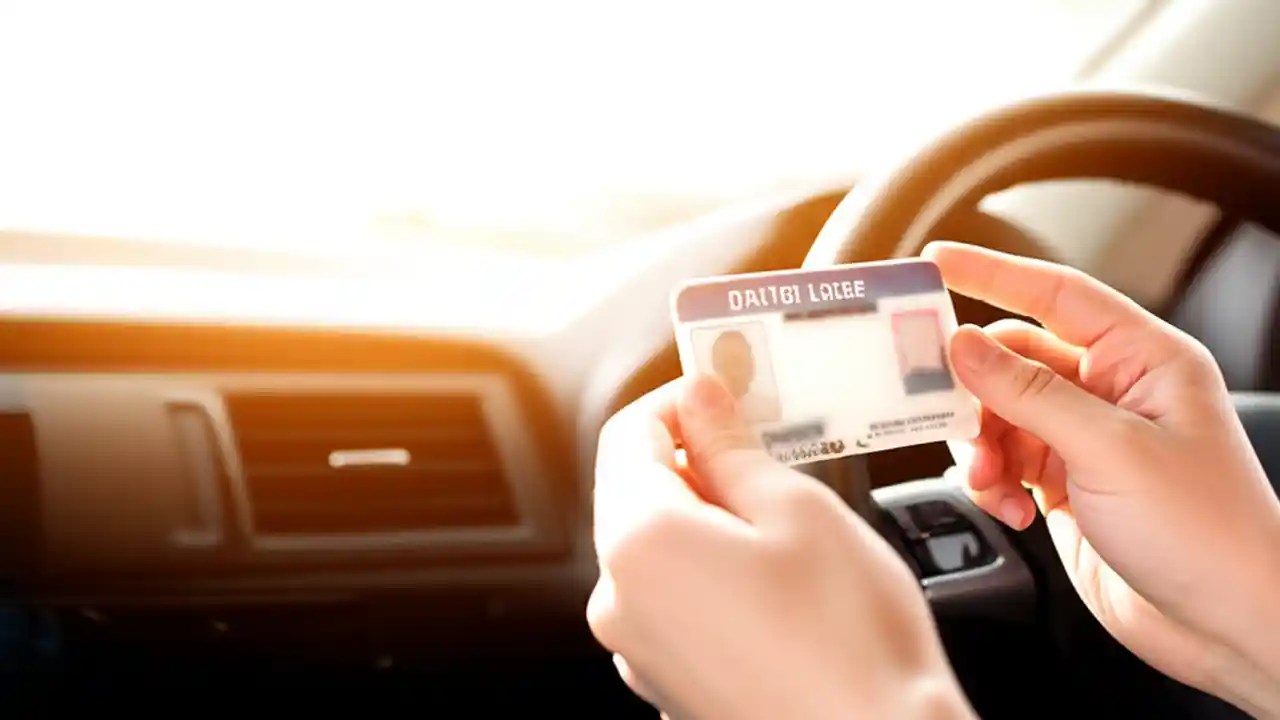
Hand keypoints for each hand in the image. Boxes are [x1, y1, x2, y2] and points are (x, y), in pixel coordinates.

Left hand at [587, 375, 973, 719]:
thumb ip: (730, 446)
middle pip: (636, 490)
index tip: (729, 392)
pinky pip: (672, 597)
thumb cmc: (848, 639)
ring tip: (782, 519)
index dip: (679, 402)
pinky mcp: (666, 678)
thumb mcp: (797, 510)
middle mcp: (618, 598)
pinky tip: (772, 577)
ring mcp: (638, 646)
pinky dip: (708, 568)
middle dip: (694, 458)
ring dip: (705, 514)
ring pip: (656, 546)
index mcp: (639, 543)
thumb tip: (700, 397)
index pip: (626, 433)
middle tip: (767, 448)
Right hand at [924, 242, 1279, 717]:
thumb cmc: (1208, 533)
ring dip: (980, 445)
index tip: (937, 262)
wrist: (1230, 627)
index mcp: (1144, 361)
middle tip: (939, 407)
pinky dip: (992, 483)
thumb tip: (964, 345)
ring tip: (987, 477)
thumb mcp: (1110, 451)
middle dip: (975, 390)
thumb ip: (1029, 394)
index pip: (1057, 295)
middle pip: (1014, 361)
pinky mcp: (1067, 487)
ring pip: (1000, 416)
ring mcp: (1087, 442)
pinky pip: (1004, 463)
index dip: (994, 274)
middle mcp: (1113, 394)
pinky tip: (1009, 507)